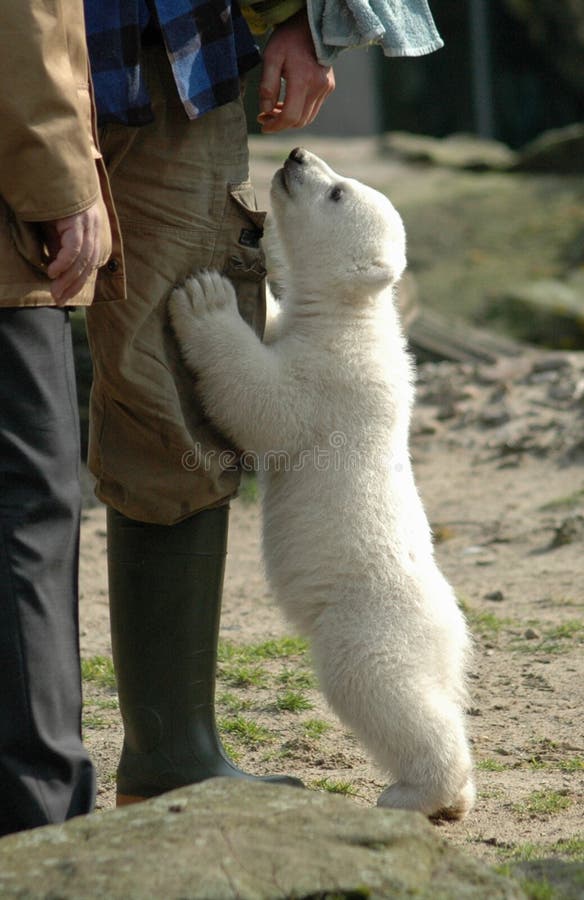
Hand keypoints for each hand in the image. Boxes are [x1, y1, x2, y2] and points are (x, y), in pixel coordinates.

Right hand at [42, 201, 102, 303]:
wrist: (55, 174)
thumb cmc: (54, 202)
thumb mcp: (57, 229)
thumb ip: (61, 248)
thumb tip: (58, 271)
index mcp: (93, 234)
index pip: (90, 265)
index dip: (78, 284)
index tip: (65, 297)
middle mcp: (94, 231)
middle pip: (87, 266)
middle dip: (73, 286)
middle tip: (59, 300)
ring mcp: (89, 226)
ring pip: (82, 260)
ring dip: (67, 279)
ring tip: (55, 291)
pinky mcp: (79, 221)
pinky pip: (74, 248)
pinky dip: (64, 262)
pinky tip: (53, 272)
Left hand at [258, 9, 334, 132]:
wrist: (311, 26)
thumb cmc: (288, 39)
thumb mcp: (271, 58)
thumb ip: (267, 86)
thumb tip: (265, 111)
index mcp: (303, 80)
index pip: (290, 116)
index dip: (275, 126)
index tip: (264, 126)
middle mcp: (318, 87)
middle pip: (298, 121)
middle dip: (280, 124)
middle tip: (265, 117)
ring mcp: (325, 88)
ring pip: (306, 118)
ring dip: (289, 120)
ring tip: (274, 111)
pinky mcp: (328, 87)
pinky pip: (312, 109)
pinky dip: (299, 112)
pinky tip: (287, 103)